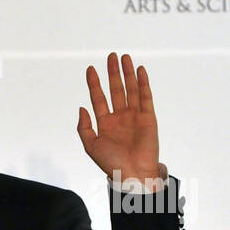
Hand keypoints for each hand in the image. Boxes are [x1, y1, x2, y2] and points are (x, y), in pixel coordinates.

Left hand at [77, 52, 161, 185]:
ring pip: (130, 90)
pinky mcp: (148, 117)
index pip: (98, 98)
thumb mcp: (91, 145)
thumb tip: (81, 108)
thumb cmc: (111, 163)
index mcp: (105, 123)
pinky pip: (145, 97)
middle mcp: (120, 116)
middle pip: (115, 90)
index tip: (90, 69)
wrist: (132, 172)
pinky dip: (143, 83)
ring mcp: (134, 115)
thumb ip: (84, 127)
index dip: (94, 84)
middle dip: (112, 73)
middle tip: (111, 56)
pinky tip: (139, 71)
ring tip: (124, 58)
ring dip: (127, 74)